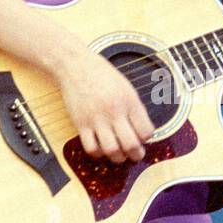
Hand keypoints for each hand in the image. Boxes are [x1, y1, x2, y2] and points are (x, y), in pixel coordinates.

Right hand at [50, 41, 154, 163]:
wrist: (76, 65)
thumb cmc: (102, 75)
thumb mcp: (126, 87)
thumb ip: (135, 109)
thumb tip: (143, 132)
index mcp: (130, 101)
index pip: (146, 131)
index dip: (146, 139)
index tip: (142, 138)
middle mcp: (115, 111)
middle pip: (131, 145)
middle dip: (136, 154)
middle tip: (135, 154)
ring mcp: (97, 118)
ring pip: (112, 150)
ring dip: (118, 157)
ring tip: (119, 154)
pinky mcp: (81, 123)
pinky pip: (91, 148)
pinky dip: (98, 153)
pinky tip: (100, 147)